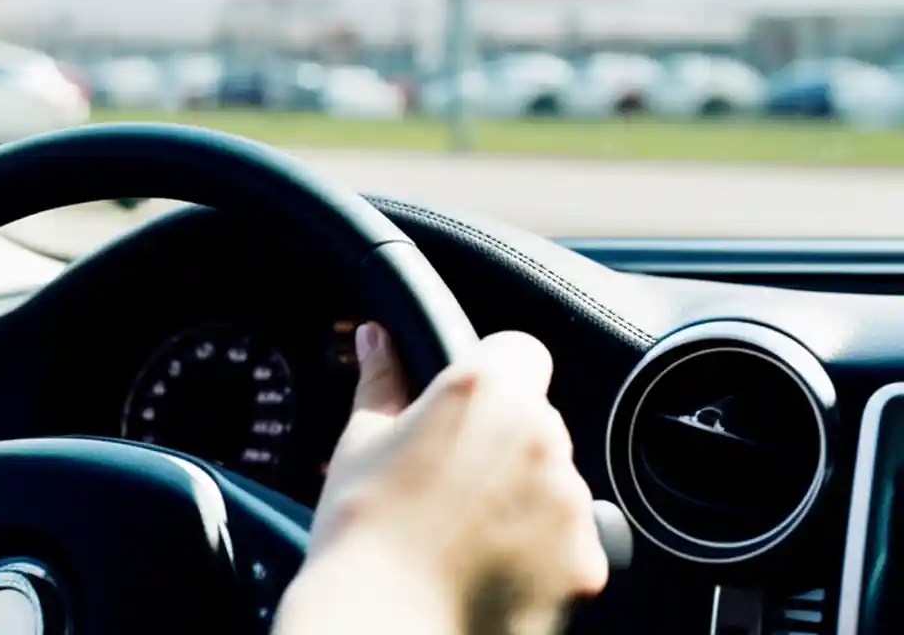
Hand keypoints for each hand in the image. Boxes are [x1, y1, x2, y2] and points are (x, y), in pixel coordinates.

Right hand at [274, 323, 606, 634]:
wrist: (382, 624)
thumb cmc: (363, 532)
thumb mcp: (360, 442)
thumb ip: (382, 380)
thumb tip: (377, 340)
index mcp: (484, 391)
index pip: (519, 351)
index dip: (494, 374)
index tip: (468, 408)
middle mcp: (538, 435)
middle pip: (539, 420)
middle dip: (505, 442)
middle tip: (452, 481)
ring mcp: (569, 501)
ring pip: (557, 482)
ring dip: (525, 497)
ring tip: (466, 533)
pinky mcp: (586, 560)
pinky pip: (571, 542)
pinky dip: (542, 553)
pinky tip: (491, 568)